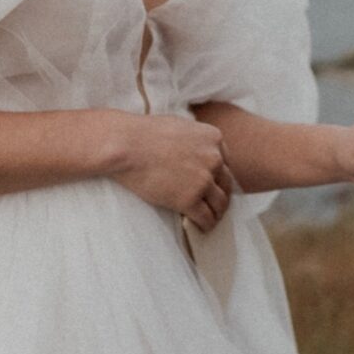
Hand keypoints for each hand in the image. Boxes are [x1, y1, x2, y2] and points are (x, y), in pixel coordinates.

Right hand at [113, 114, 233, 231]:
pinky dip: (206, 224)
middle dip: (221, 194)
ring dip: (217, 212)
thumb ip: (194, 139)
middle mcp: (214, 158)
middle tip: (216, 204)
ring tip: (211, 218)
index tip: (214, 184)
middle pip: (226, 182)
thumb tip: (193, 149)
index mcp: (213, 138)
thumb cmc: (143, 133)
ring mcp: (203, 180)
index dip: (218, 175)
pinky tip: (202, 227)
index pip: (225, 161)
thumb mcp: (180, 126)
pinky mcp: (189, 199)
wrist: (127, 146)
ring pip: (220, 203)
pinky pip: (206, 217)